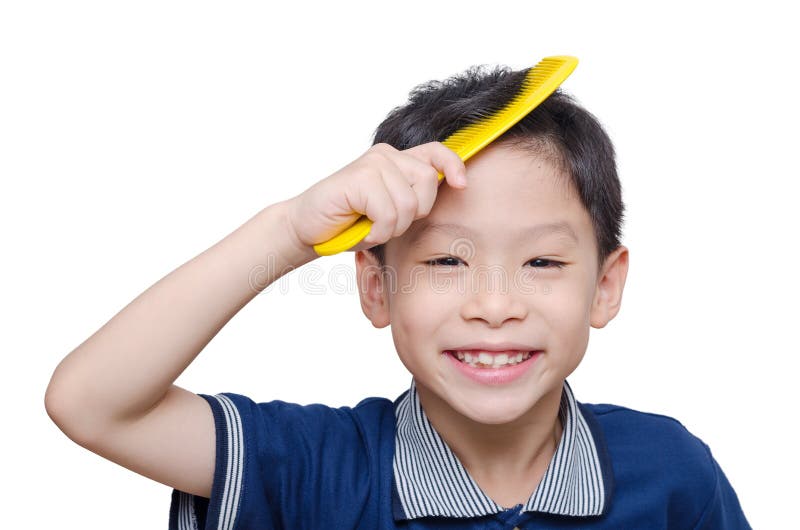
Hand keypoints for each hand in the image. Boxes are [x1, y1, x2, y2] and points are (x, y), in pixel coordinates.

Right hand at [285, 142, 466, 253]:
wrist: (307, 228)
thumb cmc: (348, 222)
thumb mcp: (389, 210)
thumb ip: (412, 197)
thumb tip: (449, 193)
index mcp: (396, 160)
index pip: (436, 151)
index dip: (453, 165)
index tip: (461, 185)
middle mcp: (386, 155)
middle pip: (427, 183)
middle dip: (413, 214)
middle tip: (386, 222)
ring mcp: (372, 164)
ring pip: (408, 204)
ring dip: (390, 227)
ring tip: (370, 226)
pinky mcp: (359, 177)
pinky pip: (388, 213)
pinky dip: (377, 231)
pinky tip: (362, 230)